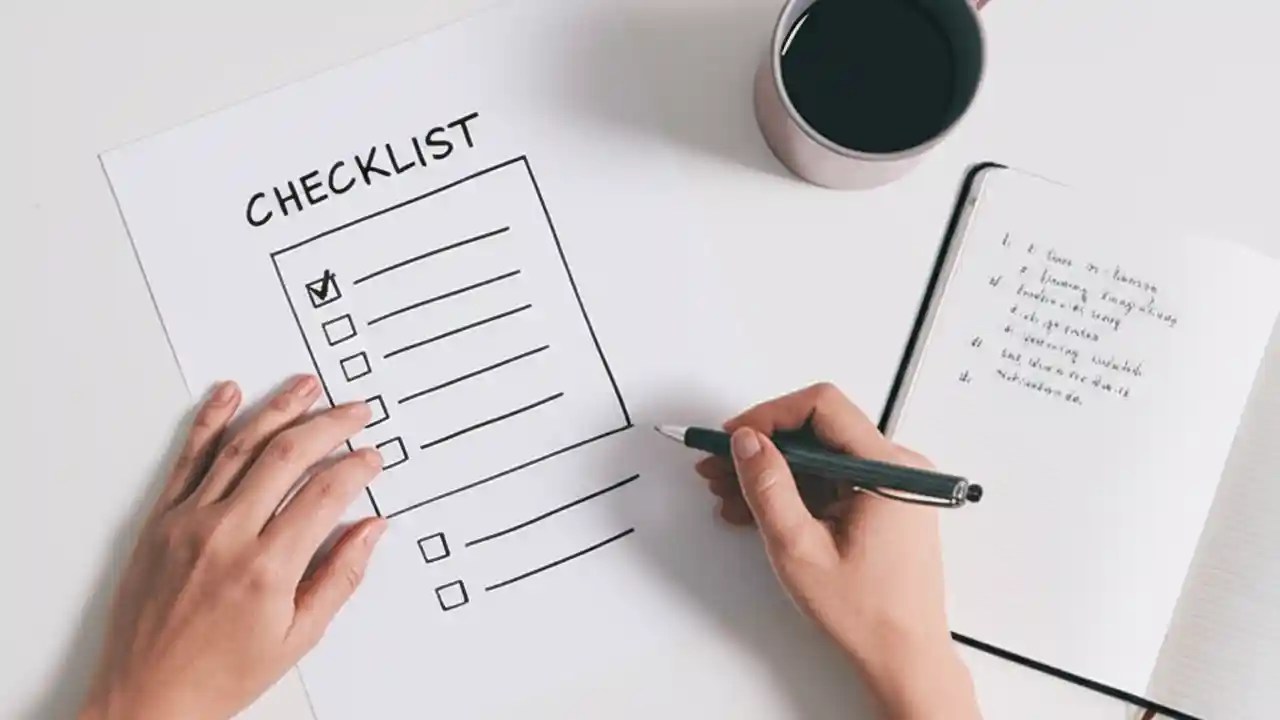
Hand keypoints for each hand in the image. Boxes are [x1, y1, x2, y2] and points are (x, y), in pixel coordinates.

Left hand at [79, 376, 386, 719]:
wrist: (146, 698)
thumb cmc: (219, 675)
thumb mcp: (297, 637)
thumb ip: (340, 577)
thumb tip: (370, 530)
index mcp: (268, 568)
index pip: (325, 494)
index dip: (356, 468)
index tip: (371, 458)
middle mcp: (227, 536)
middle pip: (288, 455)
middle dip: (329, 425)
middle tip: (353, 411)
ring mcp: (189, 522)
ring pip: (241, 445)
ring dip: (279, 408)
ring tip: (305, 386)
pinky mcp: (160, 521)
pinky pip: (188, 458)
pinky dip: (210, 421)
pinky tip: (229, 395)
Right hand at [696, 383, 978, 718]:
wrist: (905, 658)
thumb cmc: (867, 614)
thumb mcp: (800, 549)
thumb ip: (769, 488)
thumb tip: (747, 441)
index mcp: (888, 469)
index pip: (822, 406)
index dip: (770, 415)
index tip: (734, 438)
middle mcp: (897, 468)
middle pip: (817, 431)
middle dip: (763, 448)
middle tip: (718, 466)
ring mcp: (891, 486)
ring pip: (819, 458)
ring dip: (772, 473)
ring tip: (727, 494)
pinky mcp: (881, 503)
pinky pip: (830, 482)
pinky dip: (793, 493)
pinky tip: (756, 511)